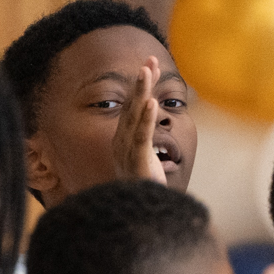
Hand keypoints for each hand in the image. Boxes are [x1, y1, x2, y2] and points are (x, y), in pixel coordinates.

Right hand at [112, 57, 166, 184]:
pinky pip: (142, 136)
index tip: (151, 65)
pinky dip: (146, 118)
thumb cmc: (141, 188)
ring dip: (141, 92)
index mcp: (122, 139)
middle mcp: (121, 142)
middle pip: (132, 105)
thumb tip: (151, 126)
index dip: (142, 86)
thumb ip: (144, 142)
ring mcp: (127, 150)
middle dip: (142, 82)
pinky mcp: (137, 161)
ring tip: (147, 71)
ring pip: (135, 116)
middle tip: (150, 59)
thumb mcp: (142, 160)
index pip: (133, 107)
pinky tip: (152, 102)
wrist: (137, 214)